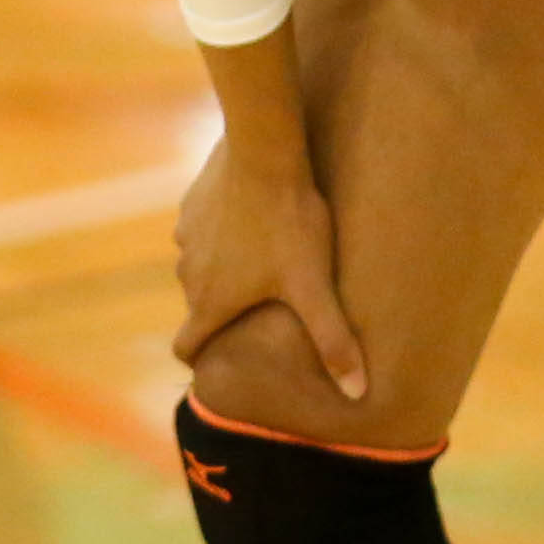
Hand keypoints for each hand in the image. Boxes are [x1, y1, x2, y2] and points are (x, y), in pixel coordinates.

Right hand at [172, 132, 371, 402]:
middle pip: (199, 307)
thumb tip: (357, 394)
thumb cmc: (289, 221)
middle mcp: (189, 273)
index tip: (221, 363)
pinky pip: (203, 230)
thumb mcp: (313, 284)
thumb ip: (333, 339)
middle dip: (225, 313)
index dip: (201, 360)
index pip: (187, 347)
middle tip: (262, 308)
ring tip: (264, 260)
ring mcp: (186, 236)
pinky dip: (222, 234)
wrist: (264, 149)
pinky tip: (255, 221)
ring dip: (223, 270)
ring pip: (200, 267)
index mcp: (211, 300)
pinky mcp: (191, 203)